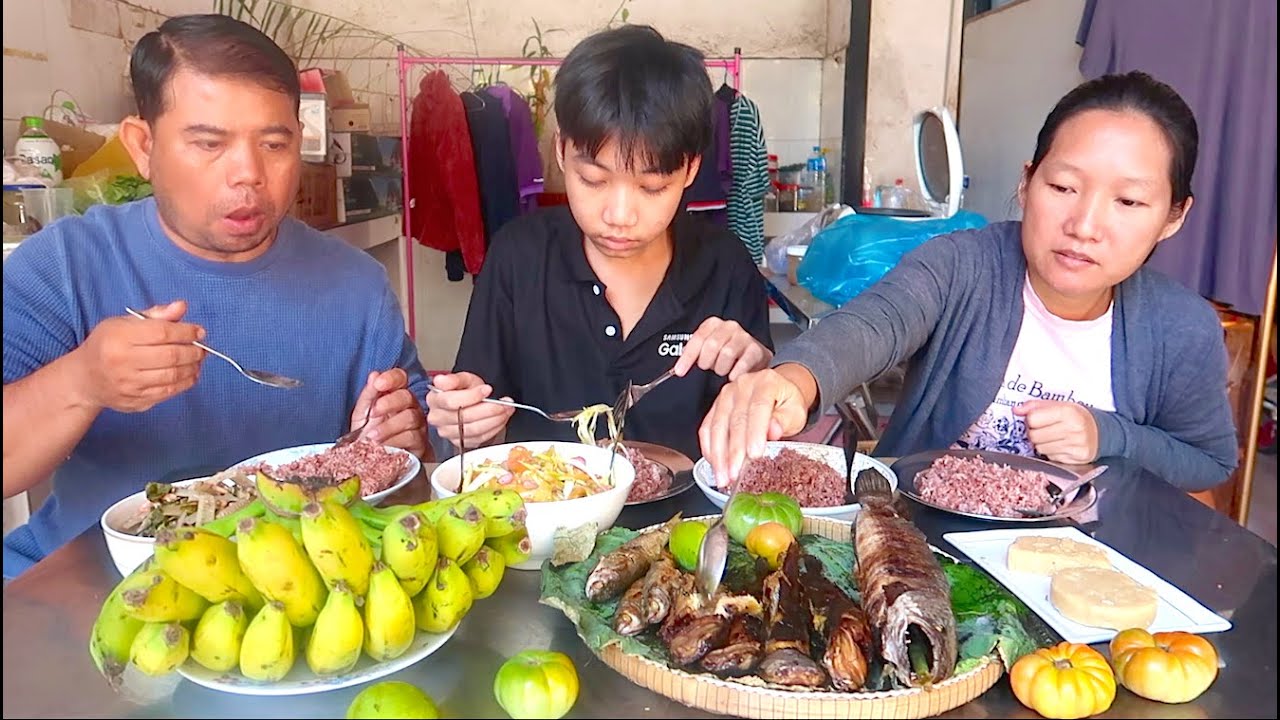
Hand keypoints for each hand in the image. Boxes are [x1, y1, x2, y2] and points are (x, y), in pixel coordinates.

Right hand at [70, 301, 205, 412]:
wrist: (84, 380)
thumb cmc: (106, 345)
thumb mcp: (122, 323)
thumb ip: (154, 315)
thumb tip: (182, 306)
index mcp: (118, 338)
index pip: (162, 333)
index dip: (186, 332)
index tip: (199, 331)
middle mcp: (122, 362)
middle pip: (170, 356)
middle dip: (194, 351)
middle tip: (202, 348)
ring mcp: (129, 385)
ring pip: (172, 376)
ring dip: (193, 367)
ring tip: (198, 360)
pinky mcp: (136, 401)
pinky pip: (168, 392)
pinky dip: (185, 383)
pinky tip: (191, 374)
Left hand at [351, 369, 427, 458]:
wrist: (375, 461)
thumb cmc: (372, 436)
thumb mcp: (362, 414)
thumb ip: (369, 395)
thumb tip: (374, 376)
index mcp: (395, 396)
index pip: (400, 378)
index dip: (392, 378)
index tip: (379, 384)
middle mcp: (409, 407)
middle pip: (406, 396)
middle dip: (389, 403)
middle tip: (373, 413)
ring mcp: (417, 424)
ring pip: (410, 417)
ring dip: (388, 426)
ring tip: (372, 436)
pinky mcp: (420, 442)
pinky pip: (411, 437)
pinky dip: (394, 441)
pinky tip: (383, 445)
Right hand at [425, 372, 513, 448]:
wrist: (468, 402)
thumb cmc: (464, 390)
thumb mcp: (463, 378)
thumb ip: (454, 379)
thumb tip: (441, 380)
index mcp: (435, 399)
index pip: (451, 402)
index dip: (472, 396)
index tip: (487, 389)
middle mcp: (437, 418)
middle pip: (465, 417)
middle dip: (489, 409)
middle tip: (504, 402)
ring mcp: (447, 432)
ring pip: (473, 430)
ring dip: (494, 420)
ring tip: (506, 409)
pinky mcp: (459, 442)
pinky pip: (478, 439)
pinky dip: (493, 429)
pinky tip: (500, 419)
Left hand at [672, 317, 772, 380]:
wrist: (751, 358)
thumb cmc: (726, 354)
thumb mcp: (707, 350)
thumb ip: (693, 355)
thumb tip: (677, 370)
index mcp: (713, 324)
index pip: (697, 339)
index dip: (687, 357)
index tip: (680, 372)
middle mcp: (729, 326)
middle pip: (712, 345)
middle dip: (707, 362)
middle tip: (710, 368)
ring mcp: (745, 337)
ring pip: (727, 354)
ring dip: (721, 368)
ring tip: (723, 370)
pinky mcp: (757, 350)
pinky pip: (742, 364)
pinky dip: (735, 374)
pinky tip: (733, 375)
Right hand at [698, 364, 815, 488]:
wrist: (778, 393)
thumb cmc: (787, 403)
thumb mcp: (795, 412)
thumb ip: (784, 421)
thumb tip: (773, 430)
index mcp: (766, 382)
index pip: (758, 408)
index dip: (755, 433)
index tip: (754, 454)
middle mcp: (743, 385)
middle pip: (735, 420)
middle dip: (734, 451)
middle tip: (735, 474)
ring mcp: (726, 394)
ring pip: (717, 426)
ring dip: (718, 455)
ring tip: (722, 476)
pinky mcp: (716, 406)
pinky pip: (707, 428)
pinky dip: (709, 448)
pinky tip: (714, 464)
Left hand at [1014, 400, 1099, 464]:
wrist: (1102, 432)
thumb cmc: (1078, 417)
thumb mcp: (1059, 405)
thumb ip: (1036, 406)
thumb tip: (1016, 410)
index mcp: (1067, 411)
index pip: (1032, 419)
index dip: (1030, 420)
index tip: (1036, 419)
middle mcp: (1073, 428)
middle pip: (1034, 436)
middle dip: (1034, 433)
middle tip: (1043, 429)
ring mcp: (1076, 444)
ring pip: (1040, 448)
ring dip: (1042, 444)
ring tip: (1053, 437)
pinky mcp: (1077, 457)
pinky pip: (1051, 457)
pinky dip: (1051, 453)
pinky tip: (1061, 445)